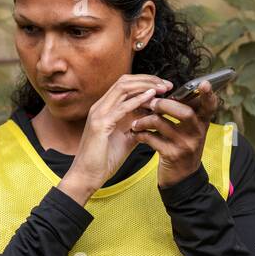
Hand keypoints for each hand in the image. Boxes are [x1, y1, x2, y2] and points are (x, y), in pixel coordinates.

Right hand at [70, 73, 171, 190]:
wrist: (87, 176)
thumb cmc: (104, 160)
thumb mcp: (126, 140)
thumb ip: (138, 128)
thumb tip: (153, 121)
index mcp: (105, 109)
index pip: (125, 85)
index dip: (146, 82)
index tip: (164, 86)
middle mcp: (100, 107)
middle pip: (125, 81)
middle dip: (148, 79)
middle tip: (167, 84)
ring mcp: (98, 114)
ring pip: (123, 88)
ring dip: (145, 86)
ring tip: (162, 88)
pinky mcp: (100, 124)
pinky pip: (121, 107)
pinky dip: (137, 100)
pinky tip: (151, 97)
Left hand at [129, 79, 221, 187]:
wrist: (182, 178)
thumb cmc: (183, 148)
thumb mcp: (191, 132)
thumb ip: (187, 113)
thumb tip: (172, 91)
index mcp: (202, 124)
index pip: (209, 107)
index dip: (208, 95)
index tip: (204, 83)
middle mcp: (197, 134)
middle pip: (184, 112)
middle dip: (164, 104)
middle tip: (151, 103)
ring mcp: (185, 145)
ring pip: (162, 123)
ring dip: (145, 119)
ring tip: (137, 121)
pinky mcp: (171, 155)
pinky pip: (151, 138)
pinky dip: (141, 134)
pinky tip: (137, 133)